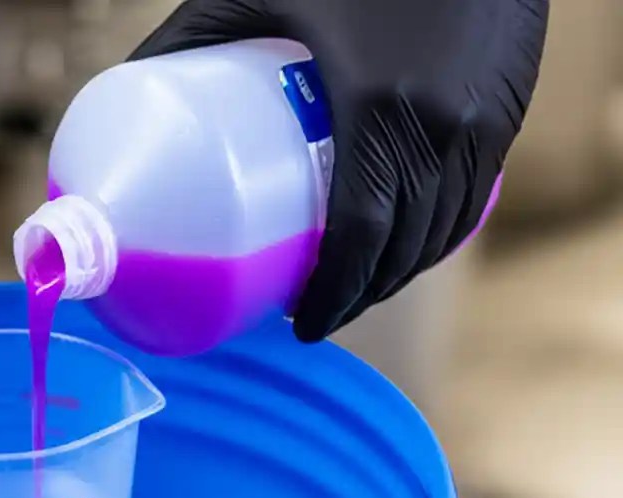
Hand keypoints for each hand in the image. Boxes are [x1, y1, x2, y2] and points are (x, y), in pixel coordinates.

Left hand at [132, 0, 547, 340]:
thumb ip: (189, 39)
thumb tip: (125, 86)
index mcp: (378, 106)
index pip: (362, 233)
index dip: (334, 293)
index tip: (302, 323)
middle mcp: (441, 126)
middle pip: (403, 247)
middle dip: (361, 296)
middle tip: (316, 315)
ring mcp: (483, 122)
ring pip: (445, 231)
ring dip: (401, 275)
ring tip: (353, 291)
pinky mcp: (507, 111)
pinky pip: (475, 198)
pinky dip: (441, 236)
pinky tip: (408, 248)